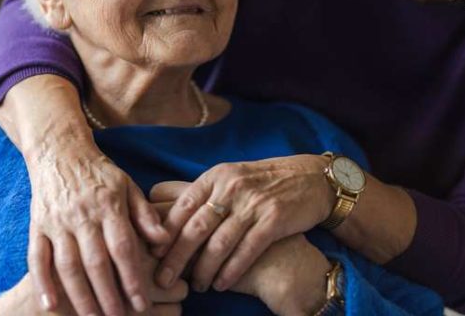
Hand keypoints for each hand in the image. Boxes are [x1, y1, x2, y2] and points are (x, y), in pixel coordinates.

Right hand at [0, 76, 172, 314]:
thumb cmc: (100, 174)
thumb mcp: (128, 187)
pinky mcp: (37, 226)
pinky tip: (50, 305)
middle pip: (95, 262)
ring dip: (79, 296)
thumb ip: (144, 215)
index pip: (123, 247)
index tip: (142, 303)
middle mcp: (82, 215)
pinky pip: (37, 258)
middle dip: (108, 295)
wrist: (59, 152)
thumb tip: (164, 240)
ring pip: (67, 265)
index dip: (132, 277)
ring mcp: (57, 221)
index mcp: (109, 205)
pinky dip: (42, 282)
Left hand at [151, 182, 327, 315]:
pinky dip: (230, 271)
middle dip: (176, 257)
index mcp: (217, 176)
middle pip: (196, 227)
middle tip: (162, 279)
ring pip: (219, 243)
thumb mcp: (233, 178)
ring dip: (204, 270)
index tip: (152, 254)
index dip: (165, 232)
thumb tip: (168, 218)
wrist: (312, 179)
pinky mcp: (274, 219)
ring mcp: (253, 203)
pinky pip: (246, 250)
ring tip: (196, 287)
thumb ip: (206, 196)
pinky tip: (220, 284)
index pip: (183, 205)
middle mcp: (232, 187)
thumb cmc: (265, 183)